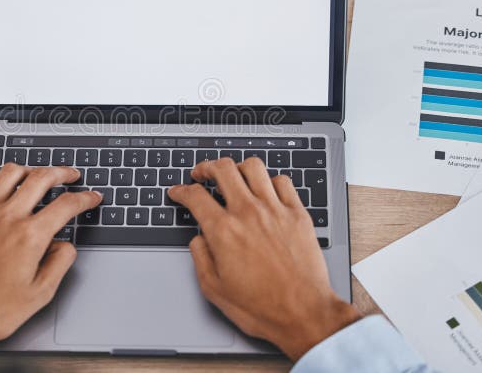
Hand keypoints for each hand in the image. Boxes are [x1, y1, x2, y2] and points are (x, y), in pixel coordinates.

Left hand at [0, 164, 100, 369]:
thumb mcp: (40, 294)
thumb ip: (60, 263)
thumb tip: (65, 245)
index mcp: (30, 237)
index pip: (67, 205)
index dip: (85, 198)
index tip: (92, 197)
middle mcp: (7, 219)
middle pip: (41, 178)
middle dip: (62, 172)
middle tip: (70, 175)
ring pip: (10, 173)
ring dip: (29, 169)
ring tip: (37, 174)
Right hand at [168, 157, 359, 360]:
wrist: (303, 314)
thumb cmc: (262, 307)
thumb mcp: (214, 289)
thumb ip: (200, 257)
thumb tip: (198, 239)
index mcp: (223, 231)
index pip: (195, 196)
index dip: (180, 191)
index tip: (178, 192)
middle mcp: (248, 213)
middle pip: (223, 169)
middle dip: (206, 167)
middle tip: (202, 173)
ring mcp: (275, 210)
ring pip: (253, 167)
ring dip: (238, 167)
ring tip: (233, 175)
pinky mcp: (297, 214)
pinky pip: (283, 181)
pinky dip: (270, 181)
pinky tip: (266, 190)